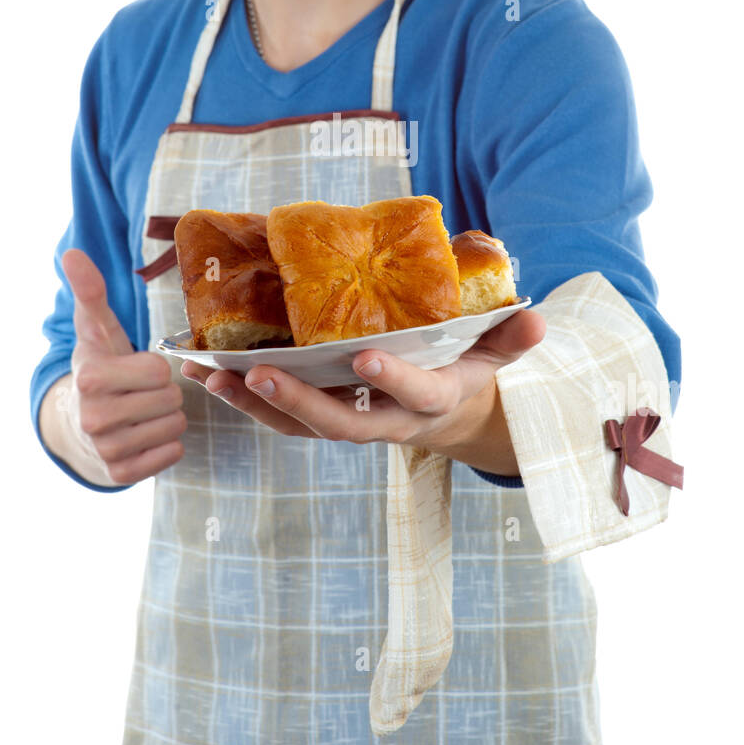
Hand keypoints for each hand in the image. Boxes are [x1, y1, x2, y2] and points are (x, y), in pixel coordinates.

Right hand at [62, 248, 187, 483]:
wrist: (77, 420)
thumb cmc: (99, 365)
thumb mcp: (96, 328)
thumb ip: (90, 291)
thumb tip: (71, 252)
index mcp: (90, 378)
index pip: (158, 369)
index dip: (155, 365)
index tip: (135, 368)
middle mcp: (94, 418)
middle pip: (171, 397)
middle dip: (164, 391)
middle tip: (140, 391)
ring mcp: (106, 450)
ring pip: (176, 425)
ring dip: (167, 416)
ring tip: (142, 411)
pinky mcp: (120, 474)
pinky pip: (173, 453)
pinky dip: (167, 443)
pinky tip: (145, 434)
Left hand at [179, 309, 545, 469]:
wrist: (448, 414)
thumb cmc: (467, 368)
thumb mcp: (495, 352)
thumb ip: (511, 336)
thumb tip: (538, 317)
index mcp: (430, 400)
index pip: (413, 395)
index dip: (391, 381)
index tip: (366, 359)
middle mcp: (386, 423)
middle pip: (340, 425)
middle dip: (299, 403)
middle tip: (258, 376)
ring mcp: (351, 424)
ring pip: (300, 427)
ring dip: (254, 406)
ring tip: (213, 377)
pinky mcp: (322, 419)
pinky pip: (279, 418)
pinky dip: (242, 399)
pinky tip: (205, 373)